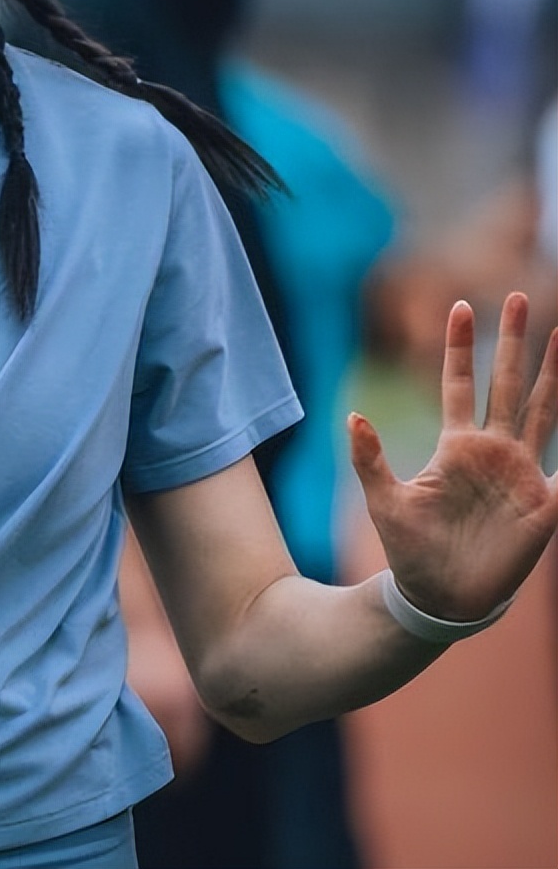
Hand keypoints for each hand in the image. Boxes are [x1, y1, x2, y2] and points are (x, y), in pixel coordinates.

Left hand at [350, 293, 557, 621]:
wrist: (439, 595)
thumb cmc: (410, 547)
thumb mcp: (384, 500)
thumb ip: (369, 458)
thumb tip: (352, 415)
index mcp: (455, 445)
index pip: (460, 383)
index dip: (462, 346)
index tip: (461, 304)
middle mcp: (492, 450)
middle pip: (508, 383)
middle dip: (515, 341)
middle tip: (519, 295)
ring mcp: (521, 474)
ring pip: (544, 412)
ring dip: (554, 375)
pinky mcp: (544, 507)